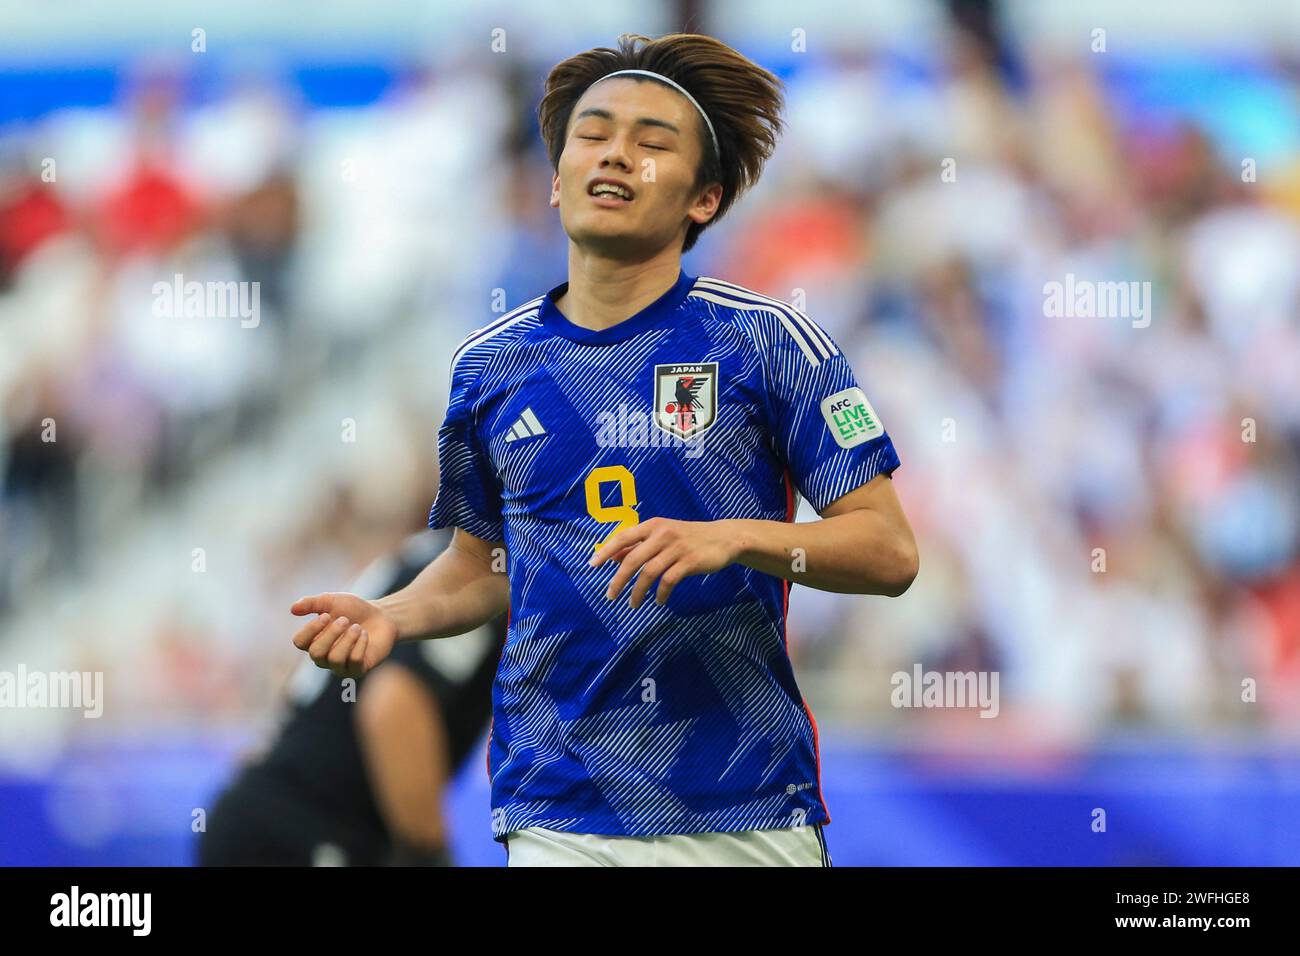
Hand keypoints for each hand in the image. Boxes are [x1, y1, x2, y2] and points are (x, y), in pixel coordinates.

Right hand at [290, 592, 397, 678]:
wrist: (383, 616)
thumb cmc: (355, 610)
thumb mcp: (332, 601)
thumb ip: (312, 603)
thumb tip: (292, 609)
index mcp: (314, 640)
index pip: (299, 642)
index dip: (310, 629)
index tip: (326, 615)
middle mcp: (323, 657)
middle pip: (316, 653)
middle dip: (331, 634)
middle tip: (345, 620)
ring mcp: (340, 666)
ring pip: (335, 659)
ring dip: (348, 639)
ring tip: (358, 627)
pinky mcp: (358, 670)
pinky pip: (354, 662)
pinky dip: (361, 644)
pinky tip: (365, 635)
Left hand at [588, 517, 740, 608]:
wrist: (723, 538)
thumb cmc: (687, 537)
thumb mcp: (662, 535)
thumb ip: (638, 544)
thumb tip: (611, 555)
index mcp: (653, 526)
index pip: (623, 537)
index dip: (606, 551)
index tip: (593, 565)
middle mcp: (662, 534)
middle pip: (633, 559)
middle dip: (619, 579)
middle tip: (610, 596)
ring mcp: (676, 548)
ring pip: (649, 573)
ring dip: (638, 592)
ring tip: (633, 605)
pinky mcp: (689, 562)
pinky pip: (668, 581)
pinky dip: (661, 594)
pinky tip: (659, 602)